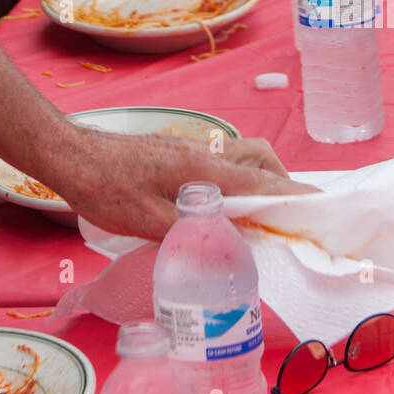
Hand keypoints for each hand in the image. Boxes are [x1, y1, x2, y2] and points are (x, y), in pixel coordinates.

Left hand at [56, 131, 316, 241]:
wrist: (72, 156)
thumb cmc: (106, 188)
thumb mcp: (148, 222)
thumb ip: (191, 232)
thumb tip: (227, 245)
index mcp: (202, 168)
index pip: (260, 182)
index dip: (292, 196)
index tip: (320, 207)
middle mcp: (202, 152)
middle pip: (258, 157)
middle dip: (281, 181)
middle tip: (289, 213)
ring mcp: (188, 148)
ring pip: (239, 156)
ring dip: (258, 177)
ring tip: (261, 212)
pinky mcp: (175, 152)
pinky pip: (220, 160)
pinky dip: (236, 177)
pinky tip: (223, 204)